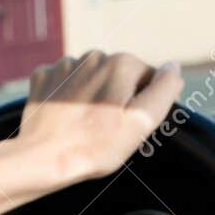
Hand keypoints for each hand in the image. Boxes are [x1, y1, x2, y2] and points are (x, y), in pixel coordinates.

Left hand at [0, 51, 183, 192]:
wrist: (42, 159)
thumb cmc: (95, 146)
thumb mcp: (142, 122)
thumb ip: (164, 90)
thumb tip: (173, 66)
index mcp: (121, 63)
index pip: (148, 77)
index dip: (144, 103)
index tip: (129, 124)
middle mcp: (92, 56)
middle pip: (118, 76)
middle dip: (118, 96)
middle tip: (107, 128)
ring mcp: (63, 65)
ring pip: (90, 77)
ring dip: (92, 94)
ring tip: (84, 123)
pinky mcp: (42, 78)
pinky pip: (63, 81)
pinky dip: (66, 95)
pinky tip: (65, 115)